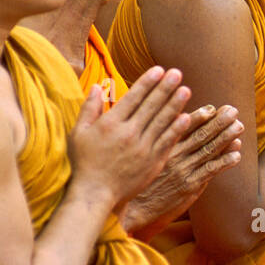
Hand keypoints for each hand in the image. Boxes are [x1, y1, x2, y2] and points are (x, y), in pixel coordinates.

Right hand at [68, 66, 193, 205]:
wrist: (95, 194)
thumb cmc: (84, 163)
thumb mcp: (78, 133)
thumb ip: (89, 109)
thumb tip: (95, 86)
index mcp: (111, 124)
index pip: (133, 97)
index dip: (147, 82)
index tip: (159, 70)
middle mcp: (129, 134)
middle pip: (151, 106)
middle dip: (165, 88)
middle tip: (177, 73)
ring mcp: (143, 149)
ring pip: (163, 122)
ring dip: (175, 104)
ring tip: (186, 90)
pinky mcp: (152, 163)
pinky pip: (167, 142)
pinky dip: (177, 129)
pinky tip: (186, 117)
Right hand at [121, 104, 243, 234]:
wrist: (135, 208)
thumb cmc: (142, 179)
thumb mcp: (149, 156)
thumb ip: (163, 140)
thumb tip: (177, 122)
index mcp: (163, 145)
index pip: (184, 126)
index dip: (201, 115)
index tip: (214, 107)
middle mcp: (174, 155)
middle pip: (200, 135)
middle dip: (218, 122)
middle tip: (233, 111)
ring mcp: (182, 170)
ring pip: (208, 150)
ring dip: (226, 137)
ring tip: (239, 126)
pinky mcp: (189, 186)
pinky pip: (210, 171)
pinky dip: (224, 162)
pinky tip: (237, 155)